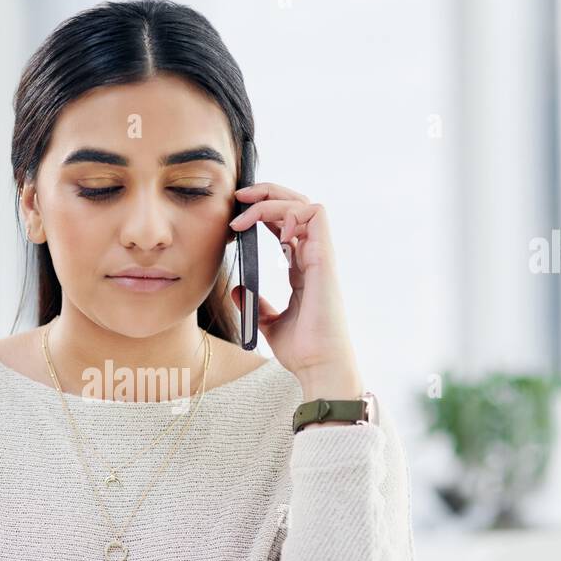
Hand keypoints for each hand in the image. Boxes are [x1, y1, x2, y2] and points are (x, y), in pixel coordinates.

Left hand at [228, 182, 363, 397]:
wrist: (318, 367)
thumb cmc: (302, 350)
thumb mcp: (268, 323)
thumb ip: (255, 304)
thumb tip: (236, 288)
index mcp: (302, 269)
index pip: (287, 225)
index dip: (264, 212)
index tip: (236, 217)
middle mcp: (313, 258)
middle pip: (297, 206)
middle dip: (268, 193)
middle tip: (239, 196)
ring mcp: (320, 256)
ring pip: (305, 205)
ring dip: (273, 200)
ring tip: (245, 214)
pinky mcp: (324, 260)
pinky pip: (315, 215)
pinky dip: (291, 211)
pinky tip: (271, 226)